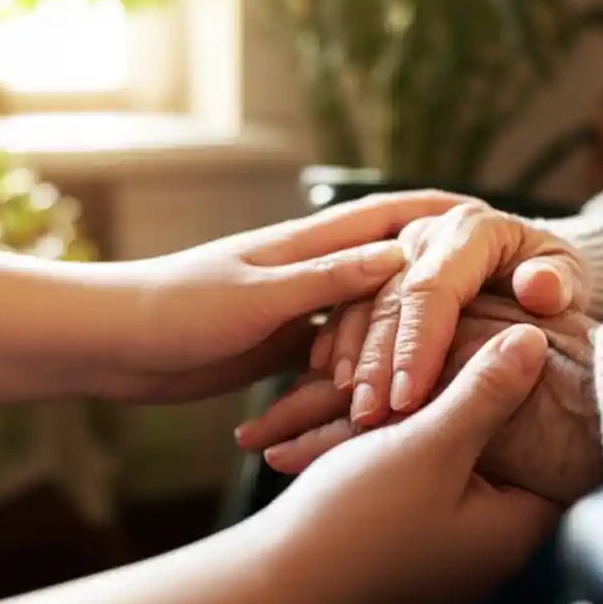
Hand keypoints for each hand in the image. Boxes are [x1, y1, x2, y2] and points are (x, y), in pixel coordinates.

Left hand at [94, 191, 472, 402]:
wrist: (112, 345)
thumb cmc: (176, 311)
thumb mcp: (260, 297)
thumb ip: (328, 280)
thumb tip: (403, 260)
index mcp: (305, 246)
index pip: (385, 221)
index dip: (435, 217)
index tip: (485, 217)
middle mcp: (307, 273)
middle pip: (385, 271)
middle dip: (432, 280)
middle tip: (490, 295)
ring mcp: (294, 310)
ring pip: (364, 317)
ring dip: (399, 330)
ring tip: (455, 346)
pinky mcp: (277, 347)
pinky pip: (334, 355)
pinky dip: (362, 366)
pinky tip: (394, 386)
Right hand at [246, 325, 559, 603]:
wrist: (269, 590)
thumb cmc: (359, 524)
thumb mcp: (430, 444)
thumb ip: (486, 392)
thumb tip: (537, 342)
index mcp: (511, 531)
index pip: (553, 456)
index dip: (542, 400)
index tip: (526, 353)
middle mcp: (483, 550)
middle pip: (497, 456)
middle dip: (472, 403)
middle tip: (462, 354)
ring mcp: (437, 553)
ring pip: (442, 465)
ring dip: (420, 423)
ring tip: (401, 385)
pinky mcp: (396, 549)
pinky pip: (406, 486)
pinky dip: (389, 451)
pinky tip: (363, 421)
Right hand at [313, 204, 590, 426]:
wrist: (530, 267)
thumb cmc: (553, 282)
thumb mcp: (568, 279)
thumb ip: (557, 282)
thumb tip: (539, 286)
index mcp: (470, 229)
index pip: (434, 289)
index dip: (418, 345)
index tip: (409, 398)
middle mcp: (424, 235)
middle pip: (389, 299)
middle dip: (378, 361)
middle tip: (371, 416)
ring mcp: (393, 255)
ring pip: (358, 305)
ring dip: (353, 361)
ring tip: (354, 412)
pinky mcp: (373, 277)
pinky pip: (345, 311)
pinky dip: (338, 351)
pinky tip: (334, 390)